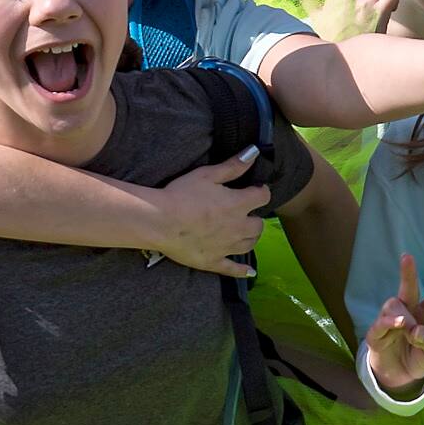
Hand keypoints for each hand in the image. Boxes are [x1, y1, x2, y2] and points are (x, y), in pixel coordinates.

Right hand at [148, 148, 273, 275]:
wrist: (160, 221)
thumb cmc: (182, 194)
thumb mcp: (207, 174)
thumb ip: (233, 166)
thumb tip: (254, 152)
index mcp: (239, 204)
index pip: (263, 197)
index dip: (261, 191)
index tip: (255, 189)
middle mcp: (239, 228)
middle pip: (259, 224)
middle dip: (255, 216)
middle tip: (245, 212)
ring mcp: (227, 247)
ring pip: (250, 244)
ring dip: (251, 237)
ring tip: (245, 232)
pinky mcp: (214, 261)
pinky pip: (233, 269)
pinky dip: (242, 271)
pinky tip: (250, 273)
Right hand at [364, 252, 423, 394]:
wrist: (401, 376)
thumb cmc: (420, 358)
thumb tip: (417, 332)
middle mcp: (408, 313)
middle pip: (407, 290)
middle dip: (407, 273)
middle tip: (407, 257)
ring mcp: (391, 321)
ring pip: (393, 304)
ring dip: (403, 315)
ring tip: (409, 328)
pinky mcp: (377, 334)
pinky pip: (380, 323)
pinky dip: (389, 322)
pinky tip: (398, 323)